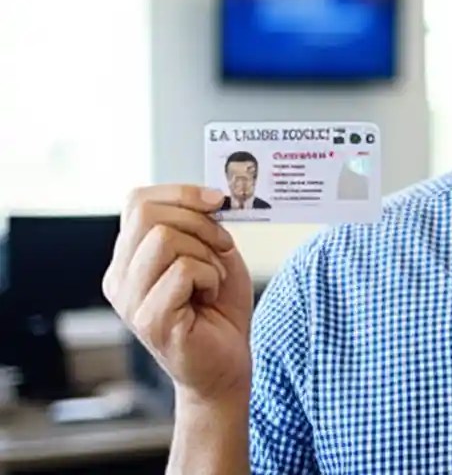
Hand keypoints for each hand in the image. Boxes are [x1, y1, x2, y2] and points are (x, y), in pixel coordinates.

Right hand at [103, 185, 254, 402]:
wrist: (226, 364)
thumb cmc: (219, 309)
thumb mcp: (213, 253)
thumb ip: (202, 224)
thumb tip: (208, 195)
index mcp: (129, 258)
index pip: (137, 202)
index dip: (180, 193)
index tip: (217, 200)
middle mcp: (120, 277)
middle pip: (148, 214)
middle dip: (199, 221)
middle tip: (223, 245)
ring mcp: (130, 300)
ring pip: (165, 239)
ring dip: (206, 254)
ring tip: (213, 280)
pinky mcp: (150, 319)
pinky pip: (183, 270)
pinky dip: (210, 277)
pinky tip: (210, 297)